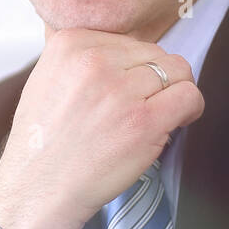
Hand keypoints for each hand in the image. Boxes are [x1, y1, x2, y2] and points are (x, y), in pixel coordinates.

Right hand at [0, 28, 203, 228]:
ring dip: (174, 94)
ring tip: (155, 116)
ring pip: (178, 71)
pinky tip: (175, 122)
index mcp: (69, 43)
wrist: (38, 188)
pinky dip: (190, 108)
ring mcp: (119, 91)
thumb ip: (81, 57)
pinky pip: (189, 96)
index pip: (130, 40)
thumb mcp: (47, 77)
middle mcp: (94, 61)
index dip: (135, 67)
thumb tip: (127, 52)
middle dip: (155, 80)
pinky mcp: (143, 121)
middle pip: (156, 53)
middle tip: (140, 107)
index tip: (127, 89)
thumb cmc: (44, 141)